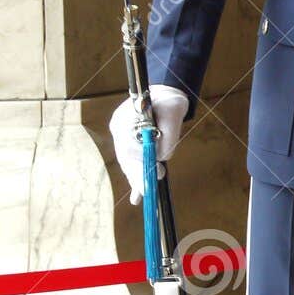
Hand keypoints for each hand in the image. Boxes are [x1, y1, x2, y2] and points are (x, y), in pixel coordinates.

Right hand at [109, 84, 190, 202]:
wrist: (163, 97)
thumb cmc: (170, 103)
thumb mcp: (174, 113)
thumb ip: (168, 135)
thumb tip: (160, 158)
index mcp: (127, 116)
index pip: (130, 143)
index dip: (142, 158)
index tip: (157, 170)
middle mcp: (118, 127)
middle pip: (125, 156)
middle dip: (138, 174)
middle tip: (148, 190)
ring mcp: (119, 136)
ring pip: (126, 163)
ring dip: (135, 179)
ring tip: (142, 196)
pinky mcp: (124, 144)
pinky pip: (129, 164)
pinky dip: (135, 179)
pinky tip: (137, 197)